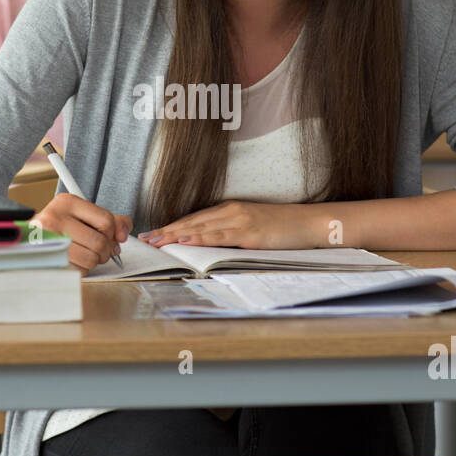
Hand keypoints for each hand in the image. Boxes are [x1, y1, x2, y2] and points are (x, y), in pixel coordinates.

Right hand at [34, 193, 131, 275]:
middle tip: (98, 250)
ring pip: (91, 258)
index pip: (106, 220)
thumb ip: (111, 221)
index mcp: (67, 202)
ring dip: (93, 261)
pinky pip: (79, 270)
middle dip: (105, 251)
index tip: (109, 237)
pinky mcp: (48, 259)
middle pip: (100, 242)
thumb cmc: (62, 229)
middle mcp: (55, 217)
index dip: (113, 233)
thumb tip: (123, 233)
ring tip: (84, 254)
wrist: (31, 241)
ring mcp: (49, 239)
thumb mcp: (84, 216)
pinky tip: (74, 260)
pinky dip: (82, 269)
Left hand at [138, 200, 314, 250]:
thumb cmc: (283, 227)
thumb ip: (231, 233)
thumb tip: (209, 245)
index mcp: (230, 210)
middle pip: (191, 221)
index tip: (153, 233)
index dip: (172, 226)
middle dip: (166, 230)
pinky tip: (185, 240)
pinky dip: (200, 238)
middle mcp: (231, 211)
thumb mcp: (252, 227)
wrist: (309, 222)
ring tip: (156, 241)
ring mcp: (240, 220)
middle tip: (145, 238)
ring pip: (200, 227)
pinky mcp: (250, 232)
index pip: (194, 218)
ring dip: (176, 234)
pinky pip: (220, 236)